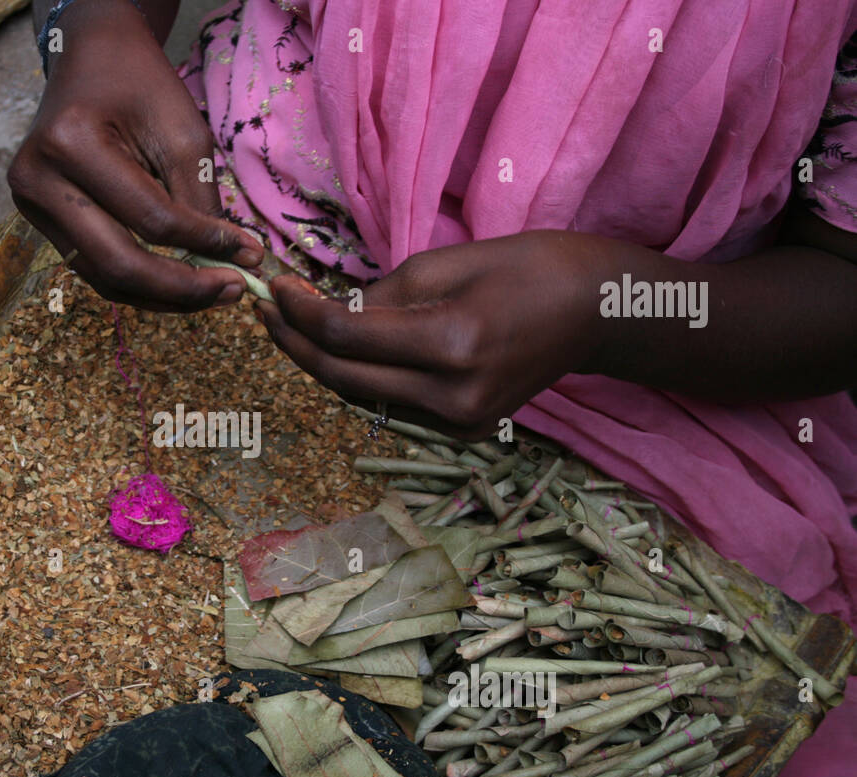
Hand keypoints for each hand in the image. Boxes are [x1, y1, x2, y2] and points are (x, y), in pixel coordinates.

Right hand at [8, 0, 261, 311]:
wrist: (90, 58)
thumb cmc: (139, 86)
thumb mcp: (183, 132)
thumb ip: (201, 201)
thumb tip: (235, 262)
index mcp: (71, 145)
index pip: (149, 219)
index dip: (204, 244)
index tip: (250, 254)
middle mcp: (39, 182)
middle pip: (118, 264)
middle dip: (182, 288)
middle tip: (233, 291)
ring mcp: (31, 206)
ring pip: (104, 279)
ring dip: (163, 296)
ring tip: (213, 292)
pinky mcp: (39, 222)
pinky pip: (94, 269)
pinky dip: (140, 284)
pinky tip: (179, 283)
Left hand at [254, 231, 600, 439]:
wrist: (596, 313)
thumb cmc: (530, 269)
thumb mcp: (450, 262)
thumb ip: (383, 294)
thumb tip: (327, 312)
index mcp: (453, 344)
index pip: (348, 337)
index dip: (300, 314)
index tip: (275, 287)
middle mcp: (453, 396)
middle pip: (343, 377)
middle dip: (294, 343)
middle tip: (264, 310)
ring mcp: (459, 422)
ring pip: (361, 396)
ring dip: (321, 363)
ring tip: (291, 325)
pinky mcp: (463, 431)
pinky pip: (390, 404)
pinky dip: (360, 377)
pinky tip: (340, 349)